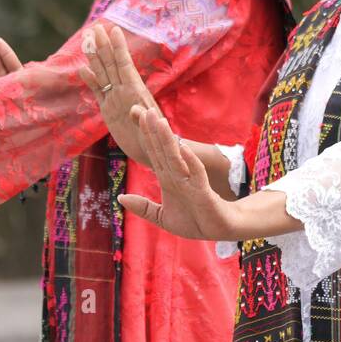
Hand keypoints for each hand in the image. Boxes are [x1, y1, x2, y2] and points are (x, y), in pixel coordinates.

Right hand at [78, 24, 157, 164]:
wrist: (155, 151)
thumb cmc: (157, 139)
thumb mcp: (151, 130)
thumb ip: (143, 119)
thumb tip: (135, 109)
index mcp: (136, 92)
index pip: (125, 65)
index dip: (119, 48)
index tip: (115, 30)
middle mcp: (124, 92)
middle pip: (111, 64)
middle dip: (104, 46)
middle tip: (96, 27)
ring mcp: (115, 99)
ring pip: (103, 74)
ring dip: (96, 58)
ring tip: (88, 41)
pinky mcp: (109, 111)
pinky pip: (98, 92)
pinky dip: (91, 81)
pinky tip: (84, 69)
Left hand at [117, 106, 240, 239]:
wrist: (219, 231)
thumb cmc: (194, 222)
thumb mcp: (162, 217)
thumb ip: (143, 207)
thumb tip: (121, 197)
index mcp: (168, 180)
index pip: (155, 154)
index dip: (147, 137)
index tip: (138, 116)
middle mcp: (178, 177)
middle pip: (164, 151)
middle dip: (155, 132)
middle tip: (146, 110)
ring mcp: (191, 183)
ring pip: (176, 158)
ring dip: (168, 140)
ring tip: (160, 122)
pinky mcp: (203, 192)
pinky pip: (197, 174)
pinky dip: (190, 162)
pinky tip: (183, 149)